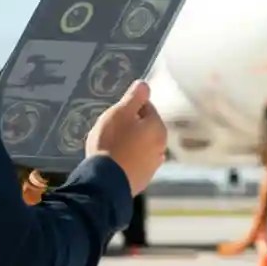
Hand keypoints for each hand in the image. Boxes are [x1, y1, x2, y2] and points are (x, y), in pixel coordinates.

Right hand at [85, 79, 167, 195]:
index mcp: (158, 128)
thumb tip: (145, 84)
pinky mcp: (142, 180)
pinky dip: (126, 160)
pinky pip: (134, 163)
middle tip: (110, 131)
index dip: (128, 108)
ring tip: (109, 148)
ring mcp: (152, 166)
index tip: (115, 116)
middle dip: (129, 127)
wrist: (105, 182)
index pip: (145, 107)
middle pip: (144, 128)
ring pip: (139, 146)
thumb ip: (134, 97)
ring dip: (128, 144)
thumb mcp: (120, 113)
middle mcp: (161, 147)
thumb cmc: (112, 142)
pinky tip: (113, 162)